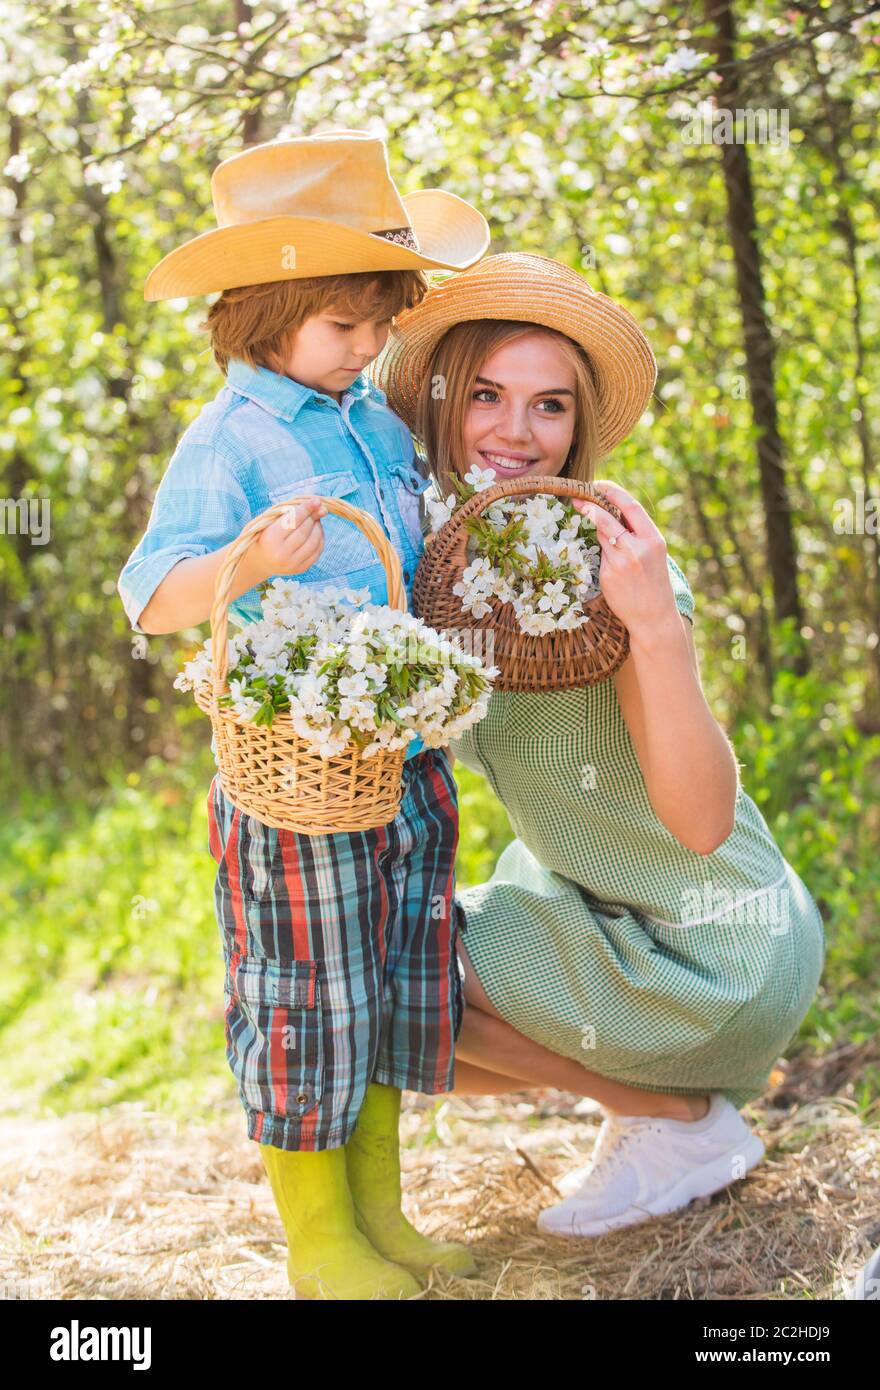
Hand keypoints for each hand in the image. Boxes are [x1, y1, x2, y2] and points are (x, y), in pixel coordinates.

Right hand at [252, 497, 326, 580]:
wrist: (261, 561)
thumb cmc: (267, 535)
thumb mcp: (273, 521)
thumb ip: (293, 512)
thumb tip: (321, 507)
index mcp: (271, 538)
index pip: (294, 520)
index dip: (307, 509)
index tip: (316, 501)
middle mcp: (281, 553)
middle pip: (305, 530)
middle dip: (313, 517)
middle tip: (315, 510)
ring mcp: (292, 564)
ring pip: (314, 541)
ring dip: (318, 527)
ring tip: (314, 521)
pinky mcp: (301, 569)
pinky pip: (317, 551)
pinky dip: (320, 538)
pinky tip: (315, 532)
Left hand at [571, 480, 677, 636]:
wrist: (654, 617)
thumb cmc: (654, 583)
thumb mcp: (654, 554)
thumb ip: (637, 535)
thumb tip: (613, 513)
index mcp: (653, 539)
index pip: (631, 507)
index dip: (613, 492)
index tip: (599, 485)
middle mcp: (638, 548)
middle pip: (609, 518)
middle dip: (590, 504)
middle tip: (576, 497)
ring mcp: (621, 562)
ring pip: (601, 534)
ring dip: (591, 524)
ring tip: (579, 511)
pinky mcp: (608, 575)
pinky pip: (599, 555)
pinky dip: (598, 551)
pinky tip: (598, 553)